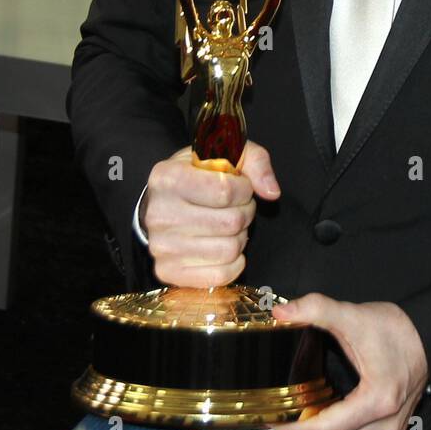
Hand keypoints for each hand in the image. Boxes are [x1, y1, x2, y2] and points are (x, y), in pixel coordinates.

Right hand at [142, 140, 281, 287]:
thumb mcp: (226, 154)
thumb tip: (271, 193)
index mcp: (168, 178)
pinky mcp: (168, 271)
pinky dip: (234, 262)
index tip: (240, 186)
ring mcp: (161, 246)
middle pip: (230, 222)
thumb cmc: (199, 176)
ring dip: (240, 237)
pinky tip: (225, 245)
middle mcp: (159, 213)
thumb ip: (256, 162)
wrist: (165, 202)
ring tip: (229, 225)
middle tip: (237, 207)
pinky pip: (220, 275)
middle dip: (245, 213)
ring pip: (229, 249)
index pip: (225, 190)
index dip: (244, 189)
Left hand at [268, 296, 428, 429]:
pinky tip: (324, 414)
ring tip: (295, 412)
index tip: (269, 418)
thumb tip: (281, 313)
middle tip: (276, 411)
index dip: (292, 428)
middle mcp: (386, 425)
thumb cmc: (397, 330)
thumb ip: (316, 309)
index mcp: (377, 401)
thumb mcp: (354, 315)